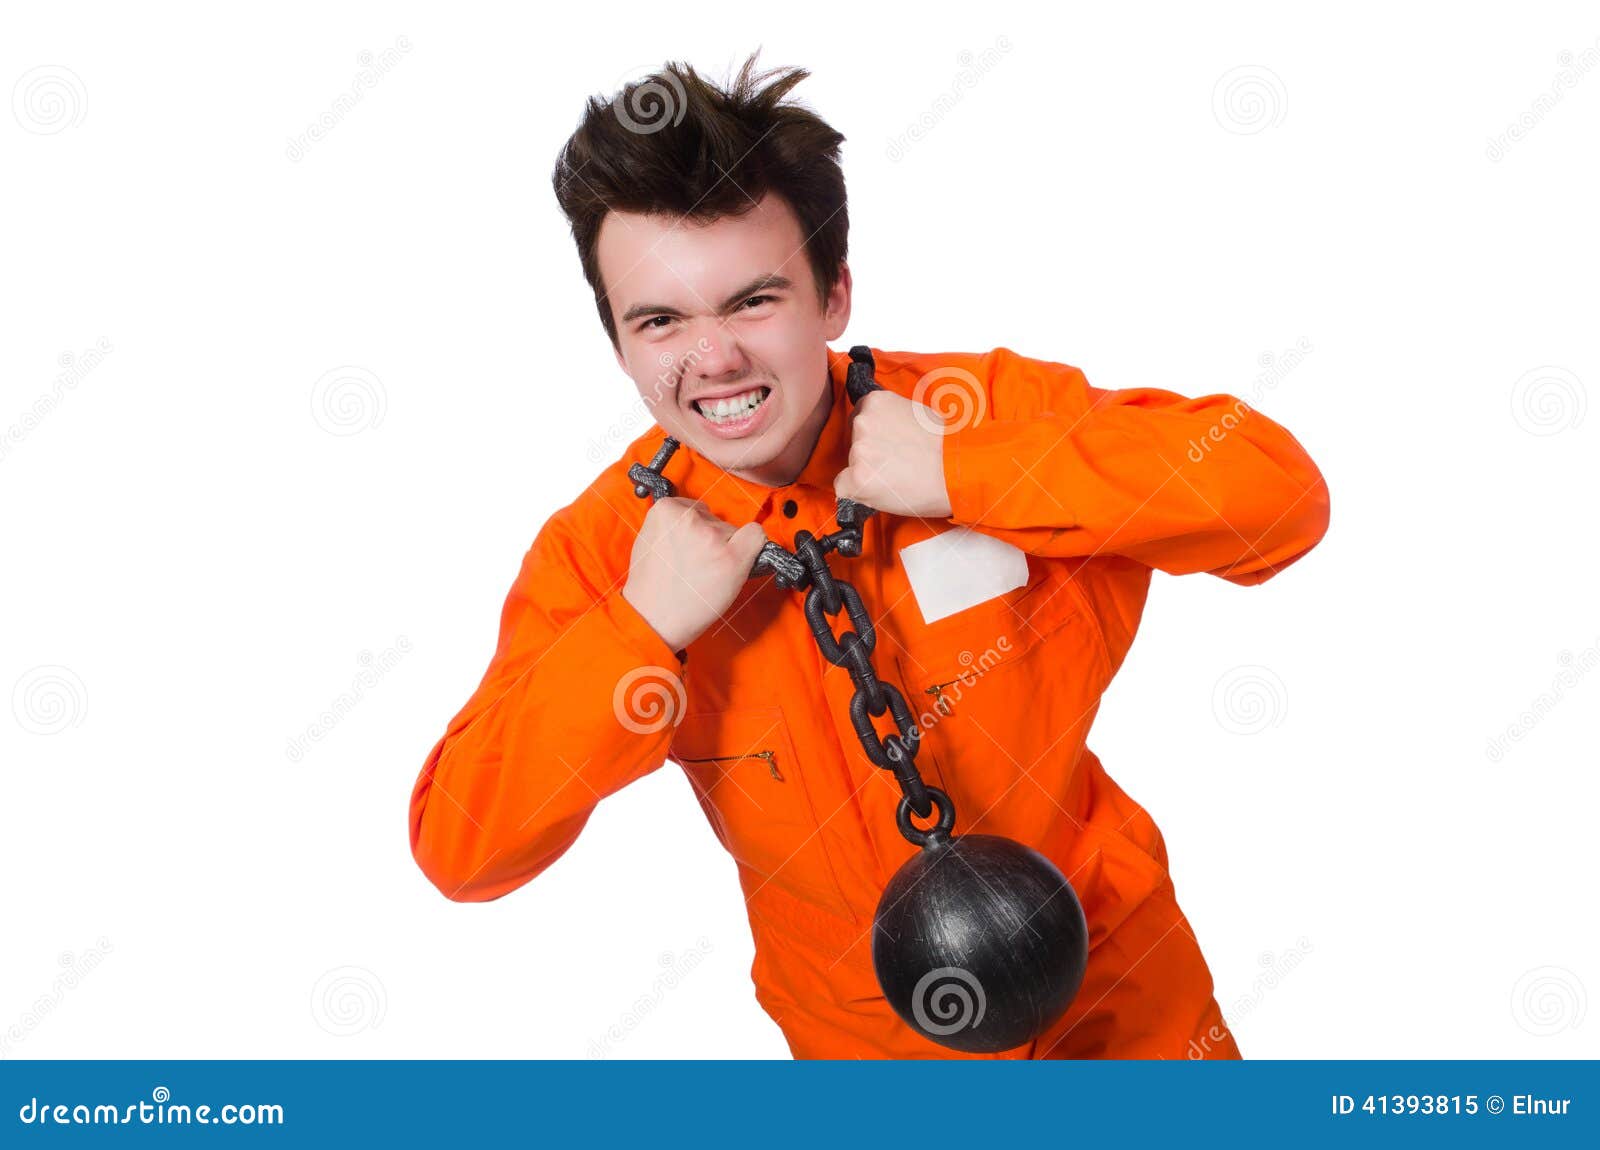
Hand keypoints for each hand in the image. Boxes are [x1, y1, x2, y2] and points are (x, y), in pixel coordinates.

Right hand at [622, 498, 768, 651]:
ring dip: (725, 550)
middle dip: (710, 539)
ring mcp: (713, 537)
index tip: (690, 547)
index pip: (695, 508)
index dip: (694, 530)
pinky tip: (737, 561)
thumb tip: (695, 518)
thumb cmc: (651, 587)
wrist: (653, 619)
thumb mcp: (648, 540)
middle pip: (715, 519)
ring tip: (705, 574)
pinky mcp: (732, 557)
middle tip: (696, 565)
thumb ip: (671, 525)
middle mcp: (690, 518)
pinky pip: (756, 536)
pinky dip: (753, 546)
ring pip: (732, 532)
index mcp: (665, 510)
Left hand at [833, 390, 952, 517]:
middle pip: (853, 443)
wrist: (960, 469)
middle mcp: (862, 423)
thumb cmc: (948, 444)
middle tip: (897, 464)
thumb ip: (892, 420)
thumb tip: (885, 430)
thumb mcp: (917, 414)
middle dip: (870, 454)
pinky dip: (859, 493)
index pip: (859, 419)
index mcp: (875, 402)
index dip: (874, 436)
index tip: (887, 446)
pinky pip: (845, 489)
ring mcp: (859, 451)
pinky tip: (884, 491)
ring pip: (851, 466)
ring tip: (899, 478)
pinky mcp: (858, 479)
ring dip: (867, 474)